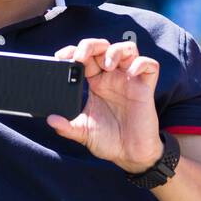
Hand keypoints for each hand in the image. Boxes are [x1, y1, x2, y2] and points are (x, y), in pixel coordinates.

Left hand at [47, 38, 162, 173]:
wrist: (131, 155)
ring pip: (128, 49)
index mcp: (96, 83)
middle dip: (91, 45)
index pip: (85, 57)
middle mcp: (113, 77)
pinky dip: (141, 64)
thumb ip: (67, 127)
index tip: (61, 57)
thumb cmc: (109, 141)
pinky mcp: (146, 88)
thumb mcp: (84, 132)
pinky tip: (131, 73)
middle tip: (80, 56)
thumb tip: (50, 120)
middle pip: (103, 47)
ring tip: (107, 65)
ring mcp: (130, 80)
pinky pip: (150, 66)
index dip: (73, 51)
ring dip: (115, 51)